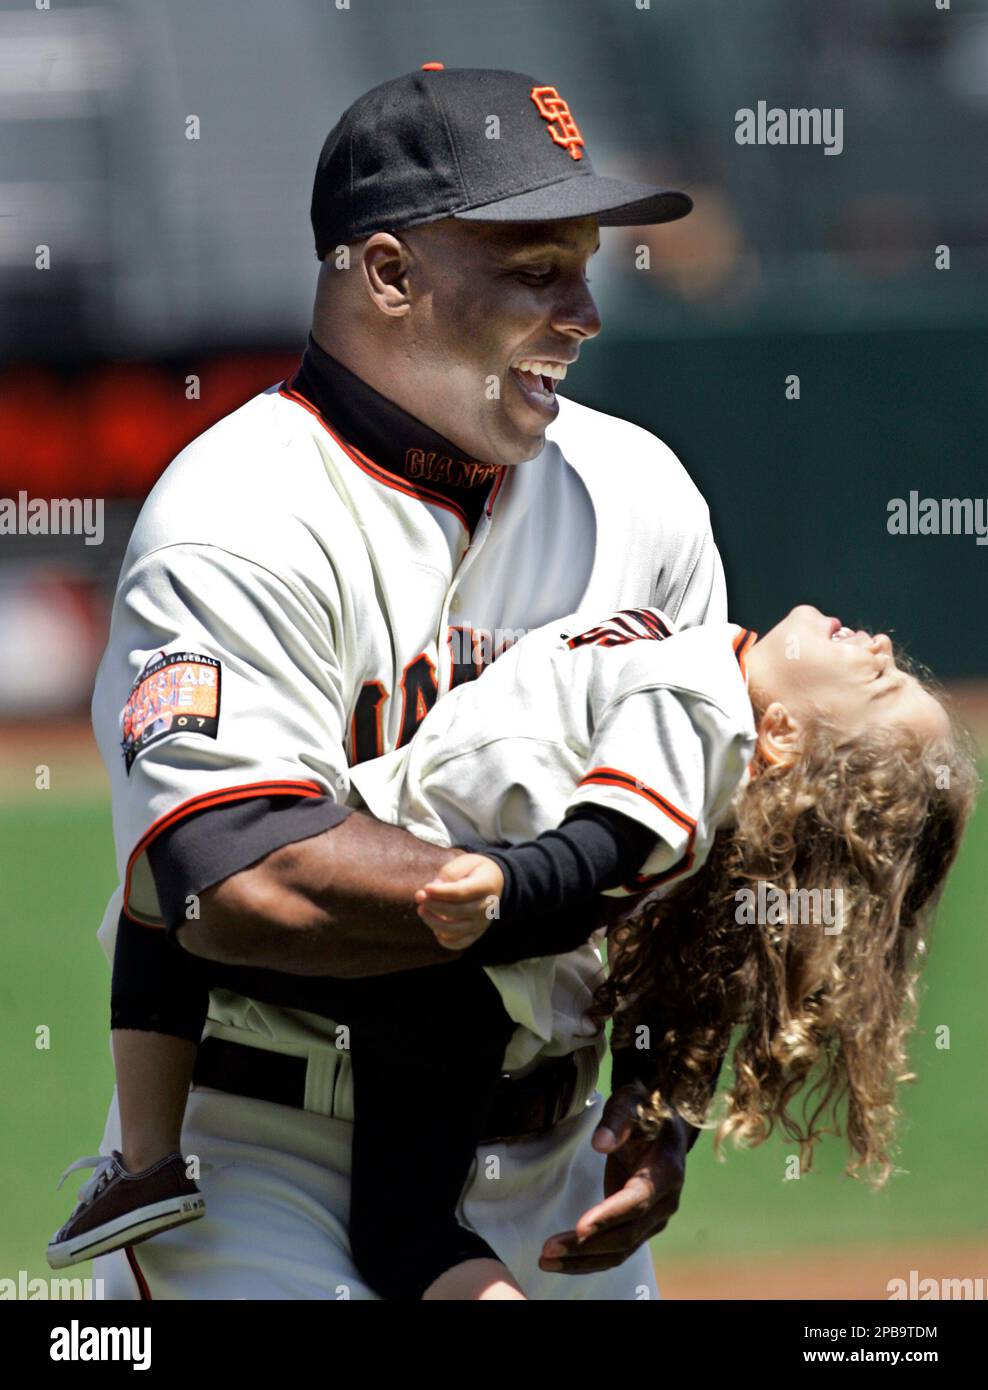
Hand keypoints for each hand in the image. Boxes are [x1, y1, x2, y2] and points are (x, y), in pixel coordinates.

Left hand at [414, 853, 504, 950]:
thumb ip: (448, 874)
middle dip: (434, 906)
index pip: (461, 893)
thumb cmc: (473, 870)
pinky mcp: (475, 934)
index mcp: (486, 886)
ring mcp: (481, 923)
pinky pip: (458, 943)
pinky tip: (434, 926)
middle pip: (457, 912)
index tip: (425, 888)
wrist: (494, 882)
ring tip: (422, 910)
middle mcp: (487, 908)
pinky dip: (443, 939)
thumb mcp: (464, 862)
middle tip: (418, 896)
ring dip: (433, 922)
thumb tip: (431, 892)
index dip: (441, 892)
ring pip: (455, 930)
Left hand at [538, 1081, 688, 1275]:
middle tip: (549, 1249)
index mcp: (666, 1170)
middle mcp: (665, 1201)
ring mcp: (654, 1218)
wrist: (663, 1124)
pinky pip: (616, 1251)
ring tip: (546, 1260)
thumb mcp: (631, 1103)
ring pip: (621, 1250)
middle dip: (588, 1245)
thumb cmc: (643, 1109)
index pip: (638, 1201)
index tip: (580, 1227)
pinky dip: (589, 1260)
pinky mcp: (640, 1226)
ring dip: (584, 1260)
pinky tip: (561, 1262)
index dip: (610, 1216)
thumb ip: (617, 1121)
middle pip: (627, 1234)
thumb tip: (600, 1143)